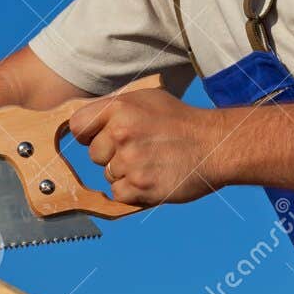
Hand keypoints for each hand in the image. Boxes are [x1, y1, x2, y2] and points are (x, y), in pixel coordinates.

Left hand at [68, 85, 222, 205]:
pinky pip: (119, 193)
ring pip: (109, 175)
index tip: (101, 138)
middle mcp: (121, 133)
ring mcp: (130, 161)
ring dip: (126, 174)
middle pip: (95, 154)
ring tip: (153, 162)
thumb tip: (87, 123)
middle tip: (141, 150)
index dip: (89, 135)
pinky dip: (133, 191)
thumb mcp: (147, 100)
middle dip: (112, 156)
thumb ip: (115, 110)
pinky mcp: (140, 186)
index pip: (78, 125)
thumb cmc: (182, 122)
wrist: (215, 145)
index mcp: (119, 108)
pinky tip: (153, 178)